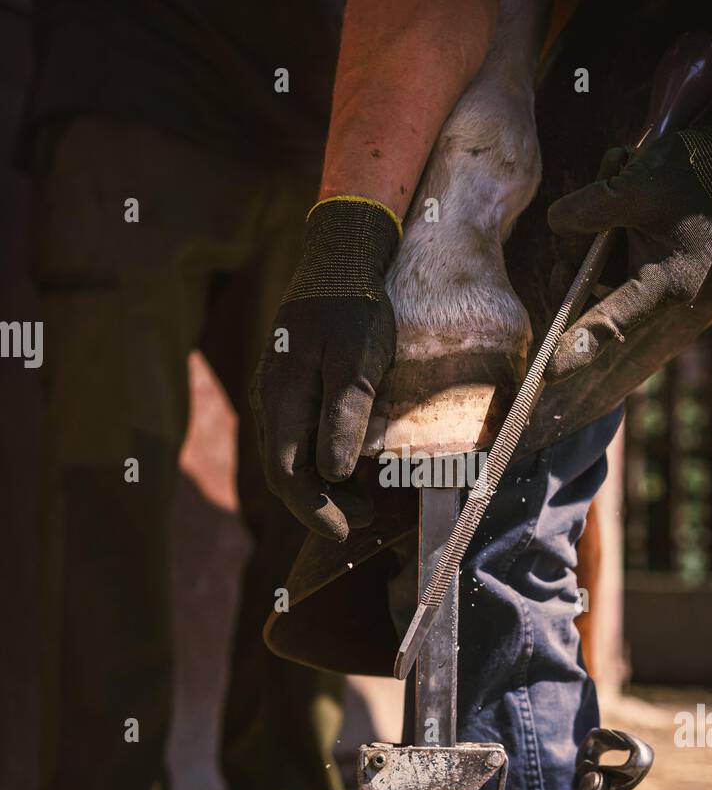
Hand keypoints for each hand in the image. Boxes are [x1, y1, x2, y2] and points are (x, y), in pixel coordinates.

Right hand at [250, 198, 397, 541]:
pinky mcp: (290, 386)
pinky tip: (350, 465)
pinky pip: (298, 435)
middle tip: (363, 519)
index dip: (313, 509)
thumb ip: (343, 416)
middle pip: (285, 470)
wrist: (339, 259)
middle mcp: (269, 401)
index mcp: (281, 399)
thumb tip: (331, 473)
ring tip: (363, 501)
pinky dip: (321, 459)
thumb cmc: (352, 309)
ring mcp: (276, 393)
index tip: (344, 530)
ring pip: (291, 455)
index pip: (286, 473)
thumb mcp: (356, 362)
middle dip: (321, 503)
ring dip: (323, 485)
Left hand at [545, 82, 711, 383]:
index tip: (548, 373)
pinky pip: (607, 240)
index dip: (578, 346)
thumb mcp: (635, 185)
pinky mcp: (644, 251)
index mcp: (668, 284)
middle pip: (595, 289)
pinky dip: (606, 208)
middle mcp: (661, 286)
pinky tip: (623, 171)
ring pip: (597, 261)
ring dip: (596, 219)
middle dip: (577, 256)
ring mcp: (651, 269)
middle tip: (573, 221)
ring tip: (620, 173)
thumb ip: (590, 209)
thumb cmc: (690, 172)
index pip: (613, 321)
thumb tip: (556, 224)